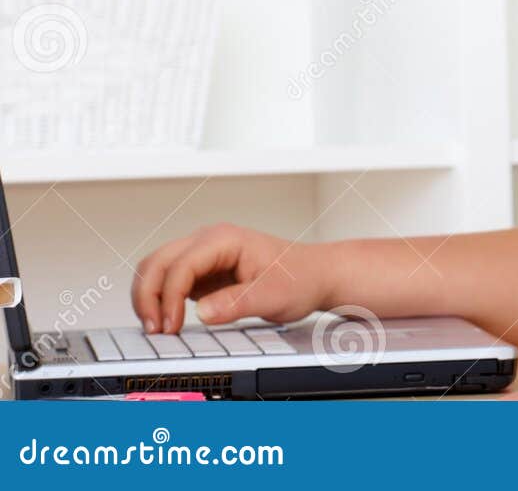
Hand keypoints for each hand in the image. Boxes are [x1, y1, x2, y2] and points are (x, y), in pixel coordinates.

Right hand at [131, 223, 337, 334]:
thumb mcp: (274, 295)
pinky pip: (168, 282)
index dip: (170, 297)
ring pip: (156, 269)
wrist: (315, 276)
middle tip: (156, 331)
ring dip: (149, 298)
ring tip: (158, 329)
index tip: (171, 326)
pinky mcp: (202, 273)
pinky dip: (159, 301)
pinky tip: (167, 322)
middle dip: (148, 296)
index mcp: (224, 239)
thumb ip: (239, 303)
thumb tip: (202, 312)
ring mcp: (203, 256)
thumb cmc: (301, 277)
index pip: (181, 265)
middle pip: (157, 262)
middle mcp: (209, 242)